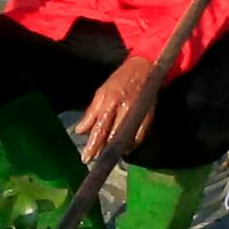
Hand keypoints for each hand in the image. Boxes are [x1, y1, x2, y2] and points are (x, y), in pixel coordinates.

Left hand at [76, 51, 167, 168]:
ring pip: (125, 140)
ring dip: (116, 150)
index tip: (86, 157)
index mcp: (110, 102)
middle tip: (93, 159)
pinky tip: (123, 149)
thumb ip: (91, 113)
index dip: (92, 145)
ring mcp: (137, 114)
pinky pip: (139, 138)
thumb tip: (80, 131)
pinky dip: (130, 146)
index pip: (99, 128)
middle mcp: (124, 109)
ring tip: (106, 156)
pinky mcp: (148, 118)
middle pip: (112, 137)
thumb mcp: (101, 92)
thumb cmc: (119, 80)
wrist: (143, 69)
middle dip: (102, 150)